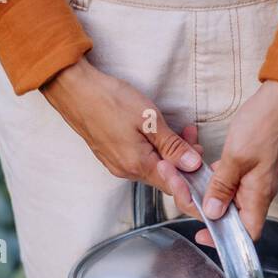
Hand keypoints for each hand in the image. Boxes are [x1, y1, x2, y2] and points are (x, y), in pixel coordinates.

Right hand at [41, 57, 200, 195]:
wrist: (74, 90)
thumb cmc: (110, 100)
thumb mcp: (149, 119)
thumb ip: (172, 146)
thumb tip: (193, 165)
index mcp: (138, 166)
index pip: (174, 186)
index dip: (192, 178)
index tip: (202, 161)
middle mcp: (126, 171)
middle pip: (165, 176)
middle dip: (184, 160)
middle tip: (192, 136)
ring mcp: (117, 164)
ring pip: (153, 167)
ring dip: (169, 152)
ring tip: (180, 130)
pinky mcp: (111, 155)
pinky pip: (140, 160)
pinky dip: (154, 150)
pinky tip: (158, 133)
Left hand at [167, 81, 277, 243]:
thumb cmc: (265, 125)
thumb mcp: (236, 157)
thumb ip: (222, 186)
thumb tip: (213, 212)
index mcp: (259, 195)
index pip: (246, 233)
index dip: (225, 240)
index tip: (204, 234)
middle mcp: (258, 192)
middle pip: (230, 215)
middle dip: (204, 207)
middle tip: (182, 190)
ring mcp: (255, 179)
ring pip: (227, 196)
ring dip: (205, 190)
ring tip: (184, 178)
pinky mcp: (251, 166)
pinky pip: (229, 180)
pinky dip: (212, 176)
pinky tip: (199, 167)